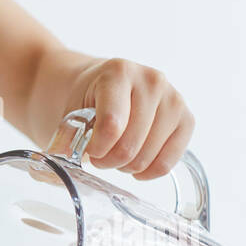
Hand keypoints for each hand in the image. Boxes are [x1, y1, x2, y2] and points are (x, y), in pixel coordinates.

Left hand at [65, 57, 194, 179]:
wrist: (105, 86)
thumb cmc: (88, 101)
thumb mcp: (70, 111)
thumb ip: (65, 136)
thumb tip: (60, 158)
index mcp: (119, 73)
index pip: (111, 124)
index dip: (96, 149)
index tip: (88, 151)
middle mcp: (152, 81)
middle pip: (129, 146)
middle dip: (108, 160)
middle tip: (99, 155)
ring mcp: (173, 99)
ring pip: (147, 157)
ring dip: (126, 166)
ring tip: (116, 154)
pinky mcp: (186, 119)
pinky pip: (170, 161)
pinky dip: (149, 171)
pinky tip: (135, 166)